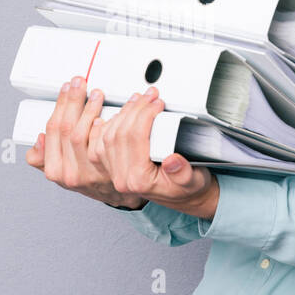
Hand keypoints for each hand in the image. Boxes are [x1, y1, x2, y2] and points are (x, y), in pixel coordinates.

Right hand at [25, 75, 145, 208]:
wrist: (118, 195)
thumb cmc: (90, 178)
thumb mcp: (60, 170)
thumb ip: (45, 157)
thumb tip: (37, 141)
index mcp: (54, 170)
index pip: (53, 130)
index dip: (60, 105)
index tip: (66, 89)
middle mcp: (71, 173)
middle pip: (67, 128)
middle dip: (73, 100)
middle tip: (79, 83)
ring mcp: (90, 172)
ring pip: (84, 132)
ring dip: (91, 109)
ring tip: (97, 94)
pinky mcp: (110, 170)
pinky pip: (104, 142)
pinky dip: (107, 124)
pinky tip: (111, 113)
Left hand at [96, 86, 219, 220]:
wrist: (183, 196)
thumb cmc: (187, 188)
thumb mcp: (194, 180)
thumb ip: (183, 173)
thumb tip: (172, 161)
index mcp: (139, 180)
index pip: (135, 138)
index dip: (145, 115)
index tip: (157, 103)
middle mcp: (122, 178)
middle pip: (118, 134)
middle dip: (134, 109)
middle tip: (149, 97)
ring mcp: (115, 173)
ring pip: (107, 136)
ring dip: (121, 114)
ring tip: (137, 101)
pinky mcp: (112, 167)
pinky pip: (100, 144)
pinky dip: (105, 126)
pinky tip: (114, 115)